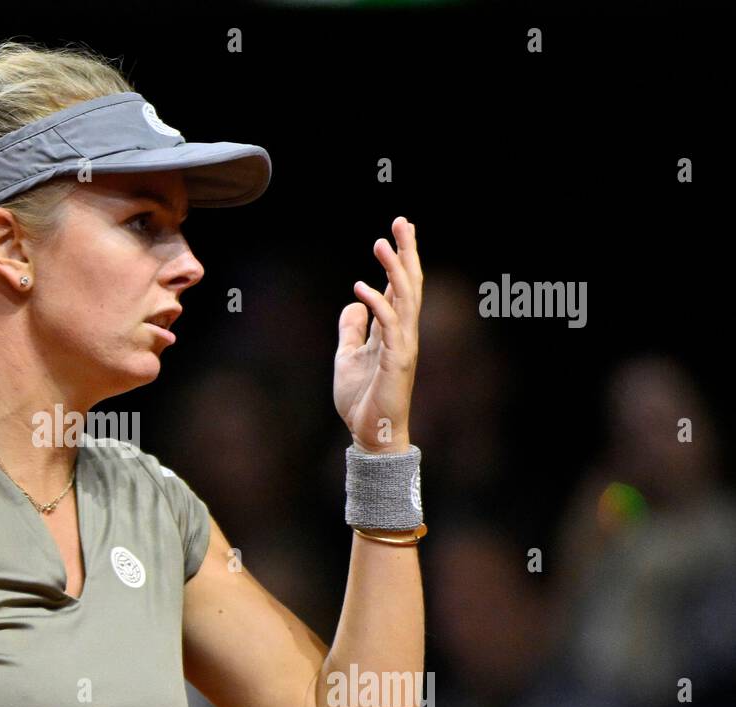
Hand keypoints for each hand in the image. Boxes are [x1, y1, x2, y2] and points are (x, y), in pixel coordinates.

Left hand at [333, 217, 423, 453]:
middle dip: (406, 252)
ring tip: (383, 242)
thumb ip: (351, 329)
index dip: (399, 259)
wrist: (369, 433)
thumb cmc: (362, 400)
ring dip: (394, 269)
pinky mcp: (397, 360)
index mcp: (392, 330)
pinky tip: (361, 287)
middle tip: (402, 221)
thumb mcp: (347, 356)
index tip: (397, 230)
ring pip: (405, 298)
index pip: (399, 287)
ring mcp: (402, 345)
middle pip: (409, 284)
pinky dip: (377, 303)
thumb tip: (352, 303)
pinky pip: (389, 325)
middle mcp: (402, 333)